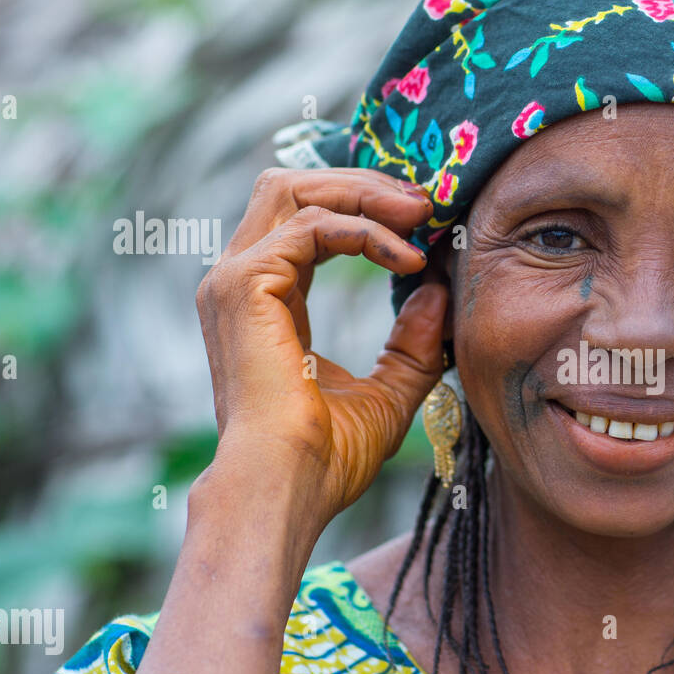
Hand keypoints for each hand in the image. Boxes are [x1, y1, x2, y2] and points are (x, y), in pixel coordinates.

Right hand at [195, 167, 446, 535]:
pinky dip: (366, 232)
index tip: (424, 224)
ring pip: (295, 190)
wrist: (288, 486)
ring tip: (421, 217)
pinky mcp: (244, 285)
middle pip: (294, 188)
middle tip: (426, 205)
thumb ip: (411, 343)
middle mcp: (240, 280)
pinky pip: (311, 226)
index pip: (307, 221)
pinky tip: (407, 260)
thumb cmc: (326, 456)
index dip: (365, 210)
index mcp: (265, 300)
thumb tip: (438, 292)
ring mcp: (235, 279)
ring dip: (365, 195)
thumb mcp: (389, 392)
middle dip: (364, 187)